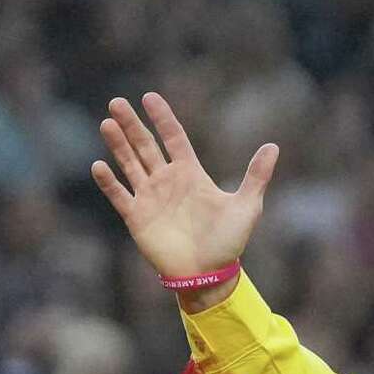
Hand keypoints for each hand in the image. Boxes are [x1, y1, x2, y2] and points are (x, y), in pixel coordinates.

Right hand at [90, 92, 276, 290]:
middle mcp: (167, 181)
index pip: (174, 138)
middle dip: (132, 124)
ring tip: (108, 123)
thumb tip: (274, 146)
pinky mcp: (137, 217)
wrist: (209, 276)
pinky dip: (108, 182)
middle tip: (117, 102)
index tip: (149, 98)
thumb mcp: (248, 207)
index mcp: (190, 174)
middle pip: (145, 145)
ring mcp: (150, 197)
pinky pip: (119, 195)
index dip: (162, 118)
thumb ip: (257, 176)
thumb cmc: (229, 243)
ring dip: (118, 144)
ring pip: (129, 163)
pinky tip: (99, 166)